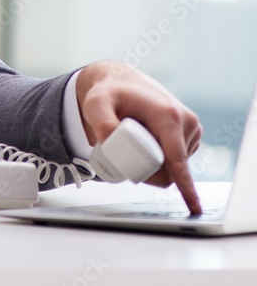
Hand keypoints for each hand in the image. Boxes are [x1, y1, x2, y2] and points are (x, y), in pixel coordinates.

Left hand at [76, 60, 202, 213]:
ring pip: (175, 166)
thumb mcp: (96, 104)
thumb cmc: (109, 92)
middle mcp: (186, 122)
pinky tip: (148, 142)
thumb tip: (111, 141)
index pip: (177, 160)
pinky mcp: (190, 135)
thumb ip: (101, 121)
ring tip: (136, 137)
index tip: (194, 207)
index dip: (185, 186)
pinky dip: (161, 160)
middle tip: (123, 151)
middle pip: (171, 169)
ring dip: (154, 163)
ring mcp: (190, 129)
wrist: (120, 82)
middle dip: (149, 171)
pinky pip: (177, 160)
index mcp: (169, 116)